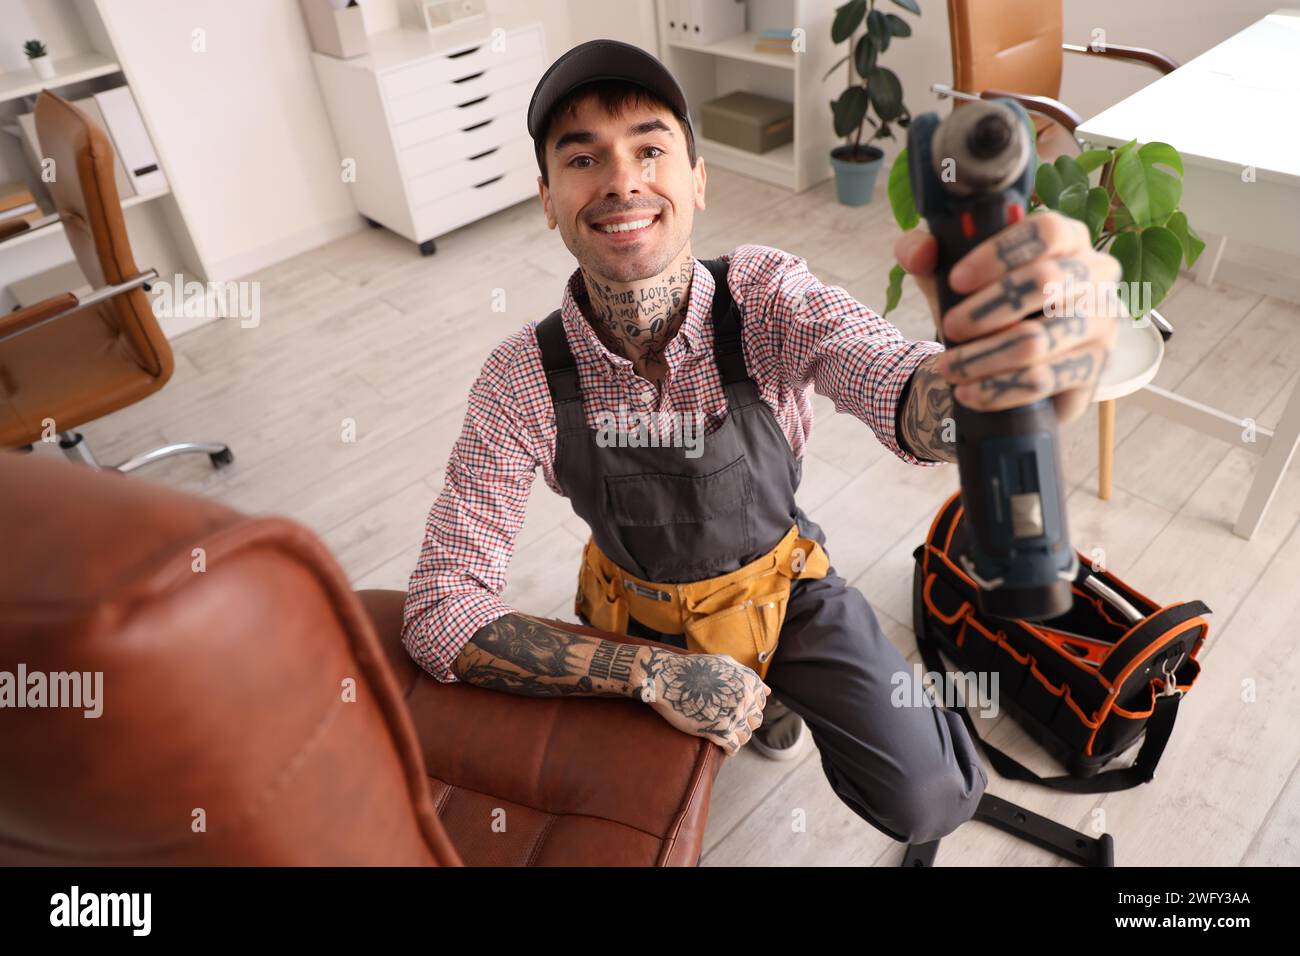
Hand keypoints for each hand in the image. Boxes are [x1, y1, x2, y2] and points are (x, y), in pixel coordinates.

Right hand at [638, 647, 769, 755]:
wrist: (668, 677)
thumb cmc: (694, 667)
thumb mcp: (725, 663)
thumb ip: (747, 676)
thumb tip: (767, 691)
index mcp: (748, 682)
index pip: (760, 704)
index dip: (748, 709)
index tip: (737, 711)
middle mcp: (745, 698)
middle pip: (755, 721)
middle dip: (744, 723)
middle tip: (729, 723)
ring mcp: (733, 715)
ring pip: (746, 736)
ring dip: (737, 737)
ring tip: (725, 735)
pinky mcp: (719, 730)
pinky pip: (733, 747)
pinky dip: (729, 749)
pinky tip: (722, 747)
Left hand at [894, 211, 1119, 424]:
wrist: (1003, 362)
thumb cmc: (983, 306)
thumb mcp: (947, 277)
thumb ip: (924, 254)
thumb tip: (920, 252)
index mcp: (1067, 238)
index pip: (1045, 231)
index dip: (999, 254)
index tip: (956, 281)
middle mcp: (1095, 273)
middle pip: (1046, 280)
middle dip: (986, 309)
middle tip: (949, 327)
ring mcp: (1101, 321)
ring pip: (1038, 340)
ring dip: (983, 357)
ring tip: (949, 367)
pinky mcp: (1095, 367)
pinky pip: (1043, 380)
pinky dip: (997, 389)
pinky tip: (968, 392)